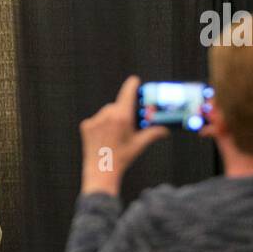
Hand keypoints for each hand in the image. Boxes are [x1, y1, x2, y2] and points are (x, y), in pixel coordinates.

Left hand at [80, 76, 167, 194]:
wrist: (101, 170)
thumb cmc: (122, 157)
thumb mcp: (140, 144)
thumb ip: (154, 133)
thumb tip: (166, 130)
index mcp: (122, 116)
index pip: (128, 92)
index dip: (132, 85)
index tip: (135, 81)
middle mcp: (107, 115)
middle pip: (119, 105)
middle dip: (124, 112)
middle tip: (128, 125)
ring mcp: (95, 120)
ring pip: (107, 112)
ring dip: (112, 118)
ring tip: (115, 135)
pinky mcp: (86, 125)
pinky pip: (97, 120)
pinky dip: (101, 125)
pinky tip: (105, 137)